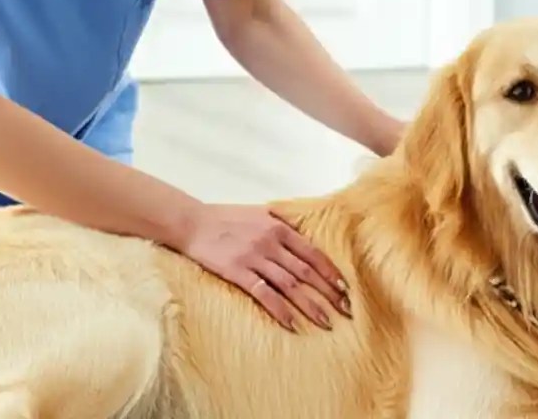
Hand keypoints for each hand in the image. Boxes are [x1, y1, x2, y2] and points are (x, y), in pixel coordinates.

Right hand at [177, 204, 350, 331]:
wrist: (192, 222)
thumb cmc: (225, 218)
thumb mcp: (259, 214)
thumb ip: (281, 223)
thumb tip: (303, 235)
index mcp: (279, 228)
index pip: (313, 253)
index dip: (330, 272)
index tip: (344, 289)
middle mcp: (271, 242)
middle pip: (306, 271)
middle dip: (328, 292)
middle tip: (344, 311)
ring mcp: (254, 257)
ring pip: (290, 285)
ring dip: (310, 305)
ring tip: (325, 322)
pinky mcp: (237, 271)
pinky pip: (264, 294)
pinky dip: (279, 310)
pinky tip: (292, 324)